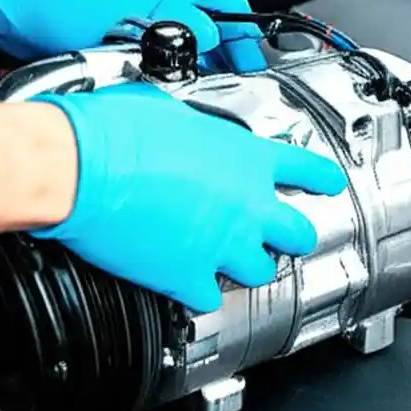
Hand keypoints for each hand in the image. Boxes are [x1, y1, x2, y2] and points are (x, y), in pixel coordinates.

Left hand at [0, 0, 264, 70]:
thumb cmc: (45, 5)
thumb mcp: (120, 28)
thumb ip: (173, 34)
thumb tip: (209, 42)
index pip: (225, 4)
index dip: (242, 40)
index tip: (251, 67)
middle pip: (209, 11)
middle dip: (221, 47)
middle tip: (229, 79)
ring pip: (184, 19)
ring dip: (191, 47)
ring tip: (195, 78)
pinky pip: (158, 19)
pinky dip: (166, 42)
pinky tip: (161, 66)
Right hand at [28, 83, 347, 311]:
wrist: (81, 167)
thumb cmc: (116, 130)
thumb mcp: (171, 112)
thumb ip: (197, 131)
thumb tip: (186, 131)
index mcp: (247, 157)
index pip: (306, 170)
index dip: (321, 179)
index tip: (329, 184)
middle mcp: (246, 204)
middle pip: (298, 233)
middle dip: (293, 236)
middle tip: (283, 236)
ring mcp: (221, 245)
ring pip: (262, 271)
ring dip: (250, 267)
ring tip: (236, 262)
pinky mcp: (187, 276)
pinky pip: (209, 298)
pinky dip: (202, 294)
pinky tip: (192, 286)